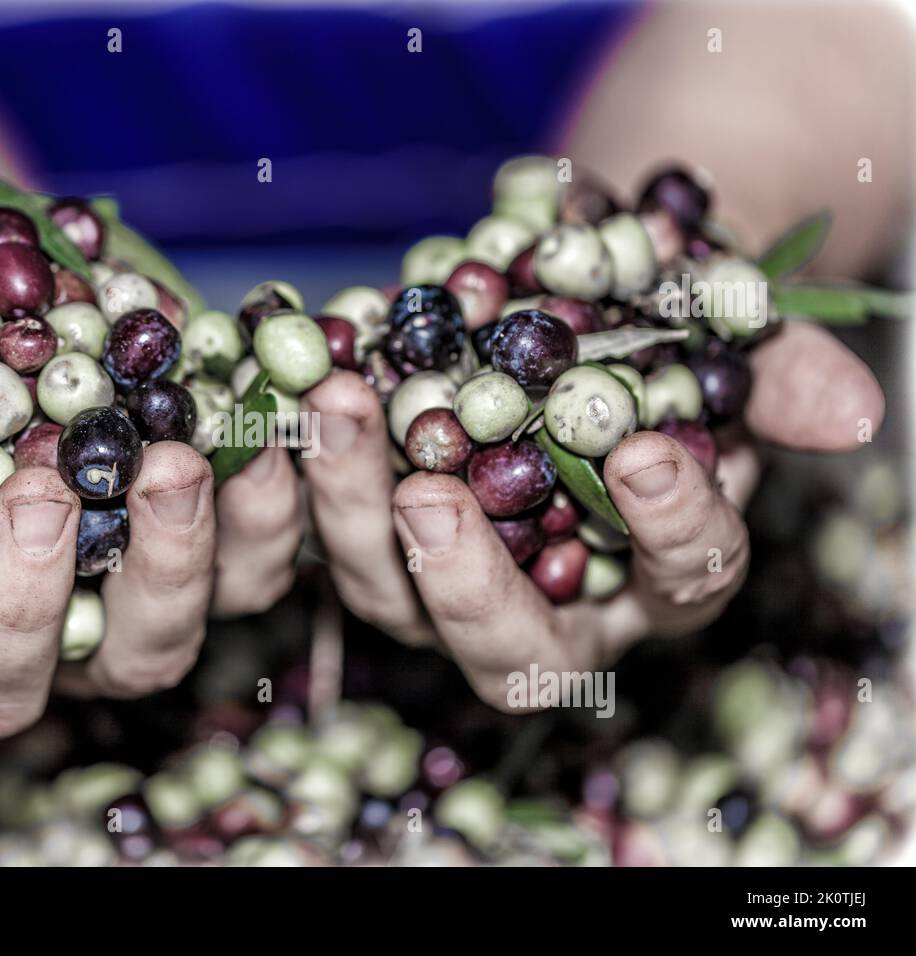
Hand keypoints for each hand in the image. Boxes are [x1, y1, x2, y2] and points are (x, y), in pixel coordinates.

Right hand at [0, 300, 301, 736]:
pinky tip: (266, 441)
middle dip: (18, 597)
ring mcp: (107, 620)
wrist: (11, 307)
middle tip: (41, 491)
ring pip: (142, 657)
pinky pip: (247, 582)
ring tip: (174, 464)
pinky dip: (263, 521)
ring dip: (165, 570)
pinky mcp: (202, 578)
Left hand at [300, 322, 883, 706]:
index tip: (639, 451)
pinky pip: (318, 522)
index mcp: (655, 570)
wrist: (574, 275)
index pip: (683, 583)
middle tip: (427, 495)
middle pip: (509, 650)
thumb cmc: (664, 310)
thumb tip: (847, 413)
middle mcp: (548, 595)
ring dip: (350, 510)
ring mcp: (447, 568)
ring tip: (337, 405)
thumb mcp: (725, 323)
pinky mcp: (367, 519)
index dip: (672, 534)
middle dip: (466, 586)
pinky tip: (294, 385)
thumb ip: (781, 375)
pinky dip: (301, 464)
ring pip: (390, 595)